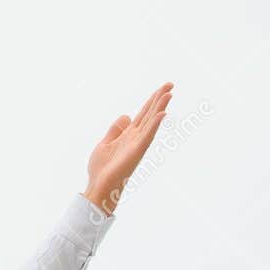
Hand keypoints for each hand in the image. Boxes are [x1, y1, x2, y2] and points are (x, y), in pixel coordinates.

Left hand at [83, 81, 173, 216]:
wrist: (99, 186)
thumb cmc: (101, 169)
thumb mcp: (105, 143)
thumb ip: (115, 130)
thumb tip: (127, 116)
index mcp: (129, 134)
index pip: (143, 114)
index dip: (151, 101)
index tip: (162, 89)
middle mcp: (136, 137)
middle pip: (150, 114)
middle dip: (159, 99)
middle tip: (170, 84)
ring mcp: (137, 144)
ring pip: (151, 122)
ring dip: (160, 108)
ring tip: (169, 93)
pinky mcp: (136, 152)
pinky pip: (147, 136)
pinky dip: (154, 125)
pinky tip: (162, 114)